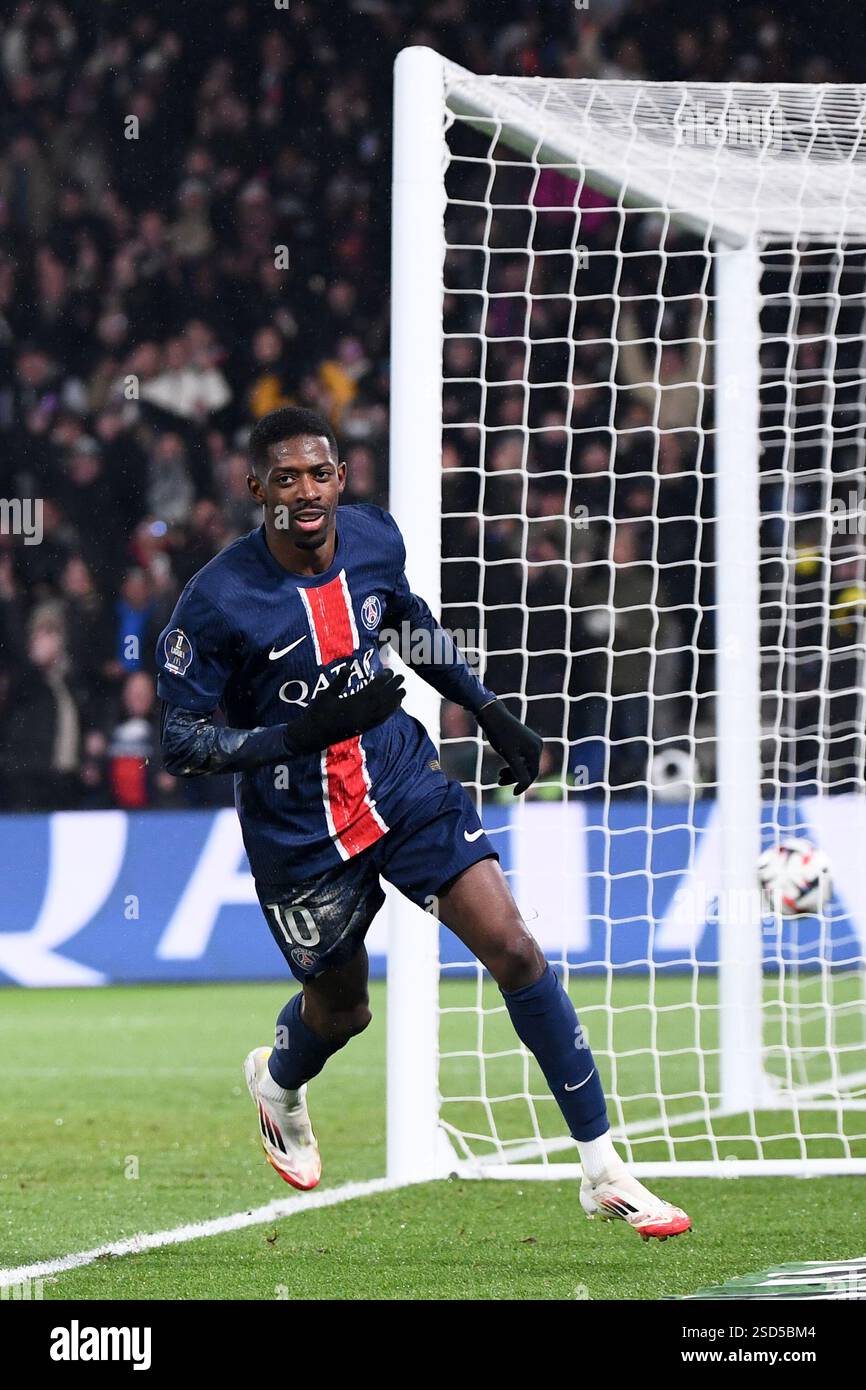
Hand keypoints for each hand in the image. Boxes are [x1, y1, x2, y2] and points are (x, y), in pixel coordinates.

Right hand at [284, 667, 404, 754]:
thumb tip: (348, 668)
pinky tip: (395, 708)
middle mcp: (361, 714)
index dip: (382, 680)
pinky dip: (390, 713)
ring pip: (384, 710)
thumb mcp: (325, 695)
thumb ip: (338, 682)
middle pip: (382, 699)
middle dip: (393, 687)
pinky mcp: (363, 729)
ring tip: (403, 691)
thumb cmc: (317, 713)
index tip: (389, 671)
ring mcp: (364, 722)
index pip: (372, 690)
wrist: (313, 736)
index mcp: (352, 704)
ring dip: (395, 700)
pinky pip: (381, 720)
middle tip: (401, 677)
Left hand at [477, 699, 542, 794]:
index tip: (513, 793)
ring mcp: (532, 742)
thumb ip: (518, 770)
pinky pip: (522, 756)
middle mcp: (537, 745)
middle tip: (499, 781)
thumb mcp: (508, 755)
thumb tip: (526, 784)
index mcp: (535, 749)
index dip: (523, 785)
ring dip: (513, 771)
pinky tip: (502, 767)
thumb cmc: (500, 734)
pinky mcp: (525, 739)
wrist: (492, 714)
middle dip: (515, 777)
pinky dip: (513, 763)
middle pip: (529, 768)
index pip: (533, 774)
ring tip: (499, 775)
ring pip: (524, 763)